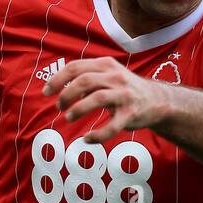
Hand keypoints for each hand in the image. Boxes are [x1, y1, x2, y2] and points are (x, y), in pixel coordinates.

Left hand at [42, 58, 167, 142]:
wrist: (157, 100)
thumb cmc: (125, 89)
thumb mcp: (107, 75)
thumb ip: (87, 78)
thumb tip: (61, 89)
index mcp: (106, 64)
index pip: (75, 67)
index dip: (57, 79)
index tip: (46, 92)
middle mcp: (115, 77)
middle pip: (83, 81)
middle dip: (66, 95)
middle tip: (59, 107)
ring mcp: (124, 95)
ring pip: (96, 98)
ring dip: (78, 109)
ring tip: (69, 118)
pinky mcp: (131, 113)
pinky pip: (112, 126)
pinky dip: (98, 134)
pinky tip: (88, 138)